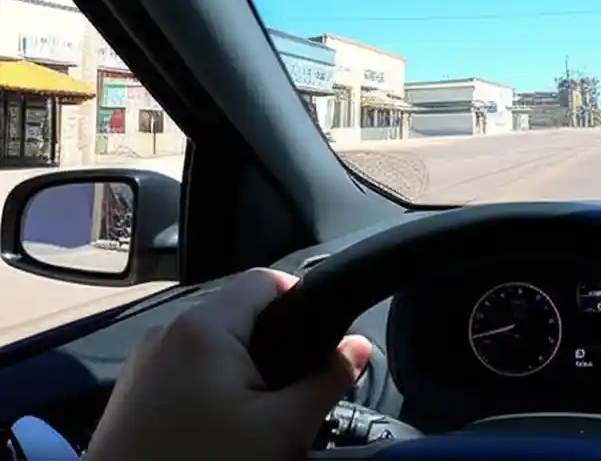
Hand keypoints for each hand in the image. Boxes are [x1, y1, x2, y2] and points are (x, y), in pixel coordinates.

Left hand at [85, 268, 372, 460]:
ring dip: (241, 367)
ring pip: (212, 343)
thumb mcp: (282, 428)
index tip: (323, 342)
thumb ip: (327, 380)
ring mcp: (143, 360)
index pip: (266, 281)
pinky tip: (219, 426)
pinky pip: (185, 367)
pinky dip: (210, 385)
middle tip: (294, 391)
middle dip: (274, 344)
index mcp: (204, 326)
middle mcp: (167, 331)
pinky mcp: (131, 389)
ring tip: (257, 415)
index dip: (303, 301)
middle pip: (239, 314)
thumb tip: (359, 346)